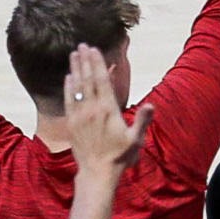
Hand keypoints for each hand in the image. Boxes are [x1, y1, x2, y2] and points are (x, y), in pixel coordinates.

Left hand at [64, 45, 154, 179]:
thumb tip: (151, 105)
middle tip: (82, 45)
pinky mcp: (72, 123)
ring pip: (76, 87)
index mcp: (108, 110)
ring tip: (74, 54)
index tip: (94, 50)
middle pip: (88, 79)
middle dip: (85, 61)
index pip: (102, 81)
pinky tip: (68, 77)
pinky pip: (68, 100)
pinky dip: (68, 87)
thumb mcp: (135, 139)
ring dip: (75, 69)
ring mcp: (80, 116)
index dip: (98, 64)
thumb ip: (142, 120)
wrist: (97, 172)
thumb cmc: (119, 156)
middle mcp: (92, 110)